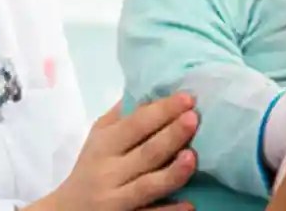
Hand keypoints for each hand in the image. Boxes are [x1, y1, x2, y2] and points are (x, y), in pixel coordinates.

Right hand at [31, 93, 198, 210]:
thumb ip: (120, 116)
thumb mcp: (97, 138)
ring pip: (148, 185)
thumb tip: (147, 86)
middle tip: (195, 118)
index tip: (187, 98)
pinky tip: (189, 203)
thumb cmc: (90, 168)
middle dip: (170, 135)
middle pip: (146, 152)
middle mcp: (110, 171)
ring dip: (172, 172)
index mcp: (105, 145)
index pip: (135, 124)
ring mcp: (118, 198)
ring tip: (193, 157)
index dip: (161, 111)